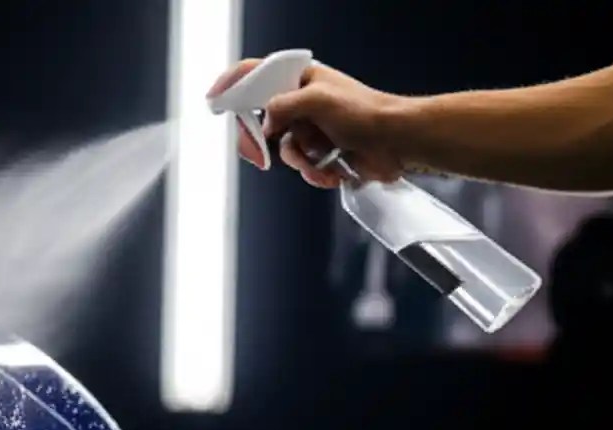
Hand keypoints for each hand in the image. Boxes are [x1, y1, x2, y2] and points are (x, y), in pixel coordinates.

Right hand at [208, 58, 411, 187]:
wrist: (398, 143)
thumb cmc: (367, 113)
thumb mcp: (318, 100)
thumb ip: (282, 106)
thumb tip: (264, 124)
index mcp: (300, 79)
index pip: (255, 74)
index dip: (231, 85)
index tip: (214, 101)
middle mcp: (301, 101)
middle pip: (259, 119)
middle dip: (260, 141)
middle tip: (258, 154)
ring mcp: (309, 127)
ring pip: (279, 149)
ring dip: (298, 160)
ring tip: (321, 160)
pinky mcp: (319, 151)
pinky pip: (299, 165)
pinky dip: (314, 173)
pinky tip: (333, 171)